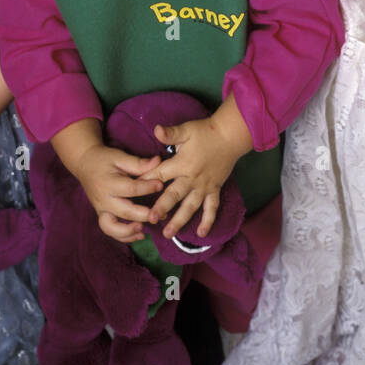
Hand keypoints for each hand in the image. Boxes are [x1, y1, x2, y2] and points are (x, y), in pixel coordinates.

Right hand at [72, 143, 163, 243]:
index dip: (147, 187)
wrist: (84, 164)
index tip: (161, 185)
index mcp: (109, 183)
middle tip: (159, 215)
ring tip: (143, 230)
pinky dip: (124, 237)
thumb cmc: (104, 159)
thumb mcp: (120, 157)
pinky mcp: (102, 216)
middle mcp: (104, 199)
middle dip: (142, 215)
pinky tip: (139, 235)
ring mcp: (101, 210)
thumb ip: (138, 163)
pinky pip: (111, 231)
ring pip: (112, 228)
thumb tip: (158, 161)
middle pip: (124, 211)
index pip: (131, 188)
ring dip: (129, 232)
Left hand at [141, 115, 245, 239]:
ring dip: (180, 220)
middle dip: (161, 208)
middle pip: (174, 195)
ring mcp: (204, 186)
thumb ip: (171, 133)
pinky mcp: (214, 189)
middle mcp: (192, 178)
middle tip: (150, 220)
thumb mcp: (187, 129)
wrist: (230, 136)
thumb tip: (155, 130)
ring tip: (168, 234)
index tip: (133, 192)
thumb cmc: (206, 132)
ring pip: (190, 206)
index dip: (146, 182)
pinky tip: (201, 234)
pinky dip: (207, 221)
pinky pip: (212, 208)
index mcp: (182, 163)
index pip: (160, 174)